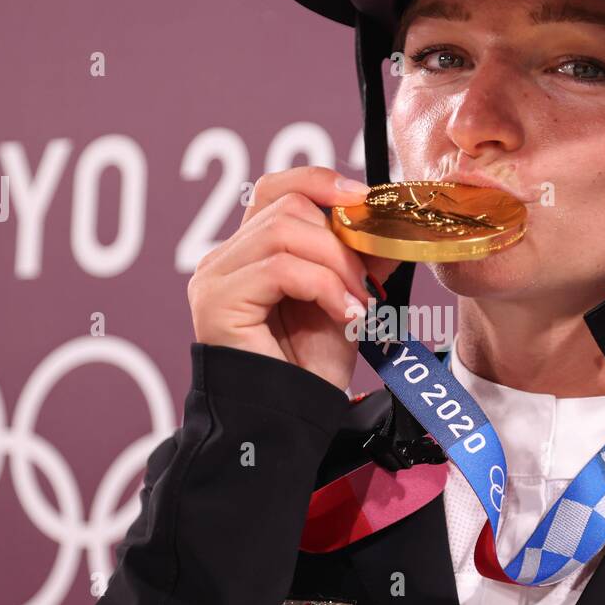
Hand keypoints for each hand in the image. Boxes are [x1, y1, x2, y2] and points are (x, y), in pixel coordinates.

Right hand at [188, 166, 398, 391]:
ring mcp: (215, 279)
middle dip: (341, 239)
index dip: (319, 181)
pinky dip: (324, 287)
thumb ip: (359, 261)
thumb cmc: (308, 372)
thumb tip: (389, 226)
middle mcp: (223, 260)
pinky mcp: (217, 302)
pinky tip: (344, 315)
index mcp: (248, 254)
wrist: (288, 423)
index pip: (275, 189)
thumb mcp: (345, 303)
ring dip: (336, 265)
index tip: (365, 200)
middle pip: (287, 207)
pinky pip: (279, 268)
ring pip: (284, 232)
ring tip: (357, 304)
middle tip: (366, 283)